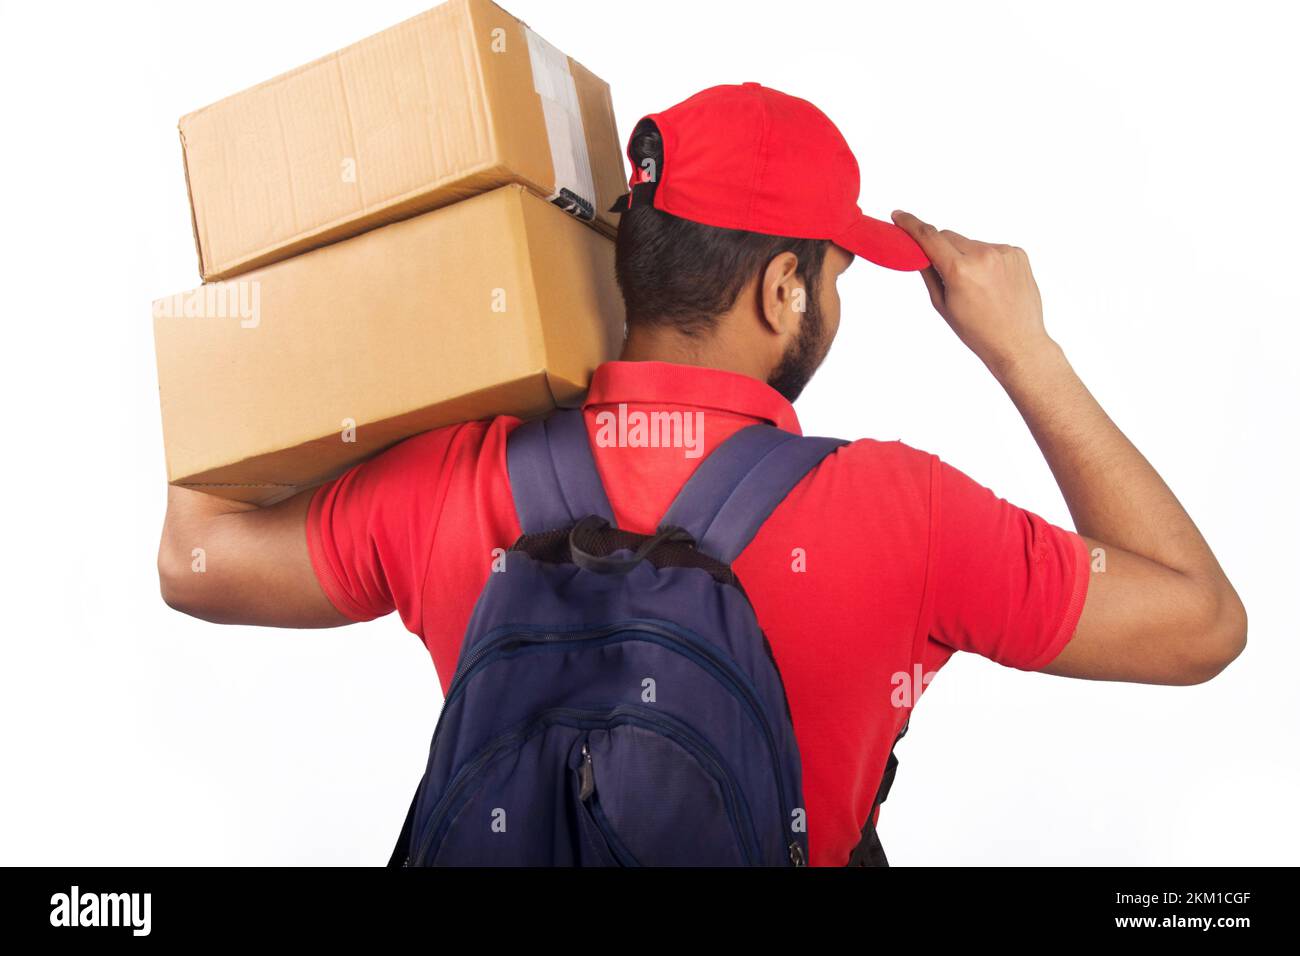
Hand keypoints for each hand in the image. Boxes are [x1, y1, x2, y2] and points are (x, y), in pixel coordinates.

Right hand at [890, 210, 1053, 380]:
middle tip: (943, 270)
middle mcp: (983, 255)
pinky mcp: (1018, 253)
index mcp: (960, 270)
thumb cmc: (977, 331)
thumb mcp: (942, 304)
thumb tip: (919, 251)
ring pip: (971, 243)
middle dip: (941, 248)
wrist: (1017, 343)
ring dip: (966, 256)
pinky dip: (986, 260)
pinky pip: (992, 249)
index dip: (911, 224)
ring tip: (976, 286)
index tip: (899, 215)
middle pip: (949, 236)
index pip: (929, 236)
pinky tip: (992, 283)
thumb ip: (929, 272)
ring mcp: (1004, 252)